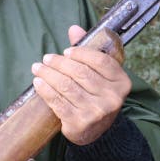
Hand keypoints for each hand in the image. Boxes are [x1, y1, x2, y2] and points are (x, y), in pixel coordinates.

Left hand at [32, 25, 131, 145]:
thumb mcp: (99, 75)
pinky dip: (45, 90)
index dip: (81, 53)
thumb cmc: (97, 95)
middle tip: (46, 58)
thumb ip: (88, 51)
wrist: (97, 131)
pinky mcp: (79, 123)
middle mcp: (112, 98)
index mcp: (121, 82)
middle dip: (59, 63)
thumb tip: (74, 29)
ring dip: (48, 75)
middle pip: (81, 73)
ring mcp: (96, 112)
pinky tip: (38, 82)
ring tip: (37, 68)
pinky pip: (58, 102)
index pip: (101, 61)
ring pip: (67, 86)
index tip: (66, 51)